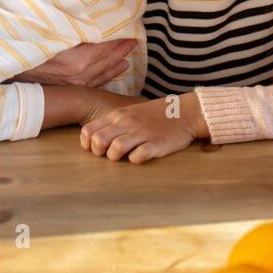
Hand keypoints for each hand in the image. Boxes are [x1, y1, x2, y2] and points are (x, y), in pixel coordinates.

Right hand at [13, 39, 134, 87]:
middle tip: (134, 39)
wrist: (11, 66)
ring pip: (103, 73)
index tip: (130, 28)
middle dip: (121, 49)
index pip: (105, 48)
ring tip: (128, 54)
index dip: (118, 38)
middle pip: (107, 61)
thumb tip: (95, 19)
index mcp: (78, 61)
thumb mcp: (55, 32)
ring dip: (117, 62)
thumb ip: (77, 28)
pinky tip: (117, 69)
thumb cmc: (31, 45)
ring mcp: (74, 83)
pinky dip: (108, 74)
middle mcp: (79, 75)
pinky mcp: (69, 86)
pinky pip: (94, 81)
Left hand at [79, 94, 202, 163]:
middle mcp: (127, 123)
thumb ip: (114, 123)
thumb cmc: (156, 115)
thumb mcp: (131, 112)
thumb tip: (95, 139)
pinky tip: (139, 156)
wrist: (186, 112)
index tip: (96, 149)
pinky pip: (138, 156)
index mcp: (118, 115)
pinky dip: (135, 160)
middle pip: (98, 140)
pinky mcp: (156, 144)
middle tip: (108, 155)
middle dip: (99, 153)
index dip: (87, 144)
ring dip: (115, 157)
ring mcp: (141, 133)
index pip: (89, 130)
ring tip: (122, 157)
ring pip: (115, 148)